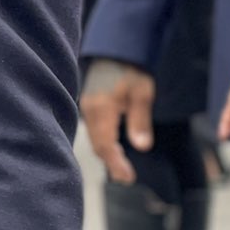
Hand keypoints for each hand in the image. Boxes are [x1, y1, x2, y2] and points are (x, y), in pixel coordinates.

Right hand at [80, 59, 155, 183]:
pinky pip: (93, 130)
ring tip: (121, 168)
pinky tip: (113, 148)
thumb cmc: (131, 71)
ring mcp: (86, 108)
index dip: (116, 163)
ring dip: (106, 154)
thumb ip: (140, 121)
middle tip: (126, 178)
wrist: (115, 51)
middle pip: (97, 144)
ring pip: (94, 138)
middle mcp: (89, 111)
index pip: (106, 144)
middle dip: (111, 162)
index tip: (127, 177)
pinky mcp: (88, 106)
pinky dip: (102, 142)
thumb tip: (141, 147)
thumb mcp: (142, 94)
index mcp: (102, 109)